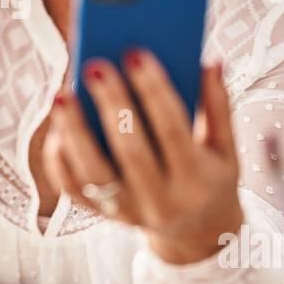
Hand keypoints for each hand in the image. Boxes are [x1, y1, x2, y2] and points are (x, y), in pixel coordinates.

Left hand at [43, 52, 243, 264]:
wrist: (197, 230)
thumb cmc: (210, 175)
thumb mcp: (226, 147)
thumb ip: (219, 105)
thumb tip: (211, 61)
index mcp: (196, 180)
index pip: (172, 129)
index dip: (154, 90)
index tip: (135, 53)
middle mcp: (162, 201)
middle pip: (131, 151)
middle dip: (112, 105)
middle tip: (94, 65)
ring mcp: (129, 212)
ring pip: (93, 174)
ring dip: (74, 132)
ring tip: (63, 95)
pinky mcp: (103, 214)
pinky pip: (73, 188)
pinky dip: (60, 158)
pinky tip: (58, 126)